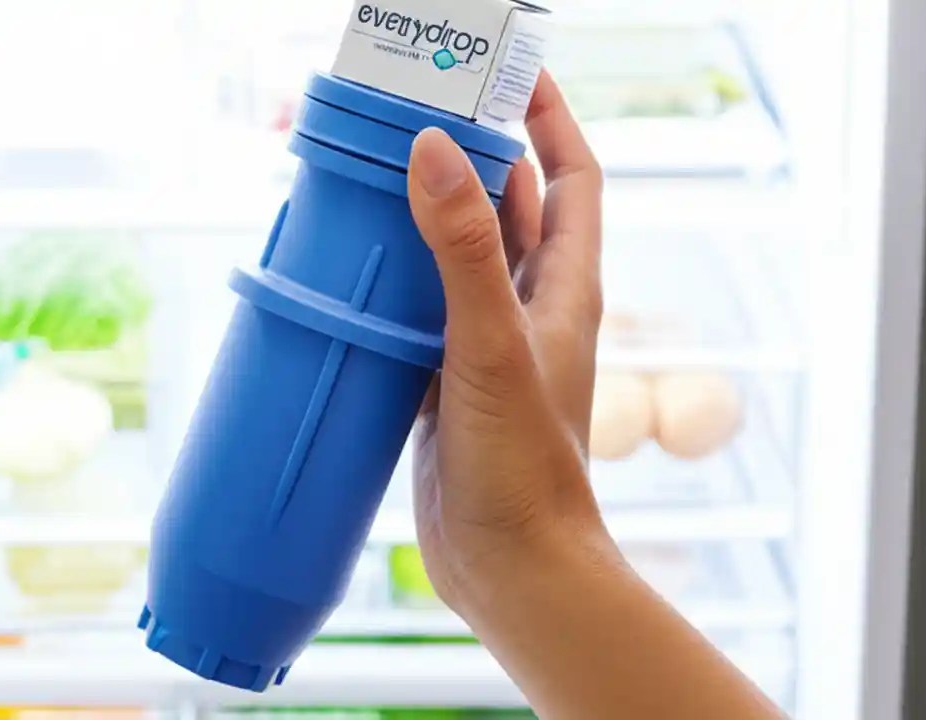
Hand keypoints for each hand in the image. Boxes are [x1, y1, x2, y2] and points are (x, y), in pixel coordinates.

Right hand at [408, 73, 613, 613]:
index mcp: (564, 287)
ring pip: (460, 254)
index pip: (571, 176)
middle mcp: (531, 306)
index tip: (511, 71)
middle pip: (511, 205)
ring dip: (428, 211)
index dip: (550, 117)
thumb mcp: (489, 345)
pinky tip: (354, 264)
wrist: (510, 566)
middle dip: (475, 152)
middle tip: (421, 108)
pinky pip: (422, 306)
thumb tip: (433, 149)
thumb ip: (462, 250)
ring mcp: (487, 342)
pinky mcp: (445, 378)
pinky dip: (395, 276)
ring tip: (377, 168)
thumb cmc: (523, 467)